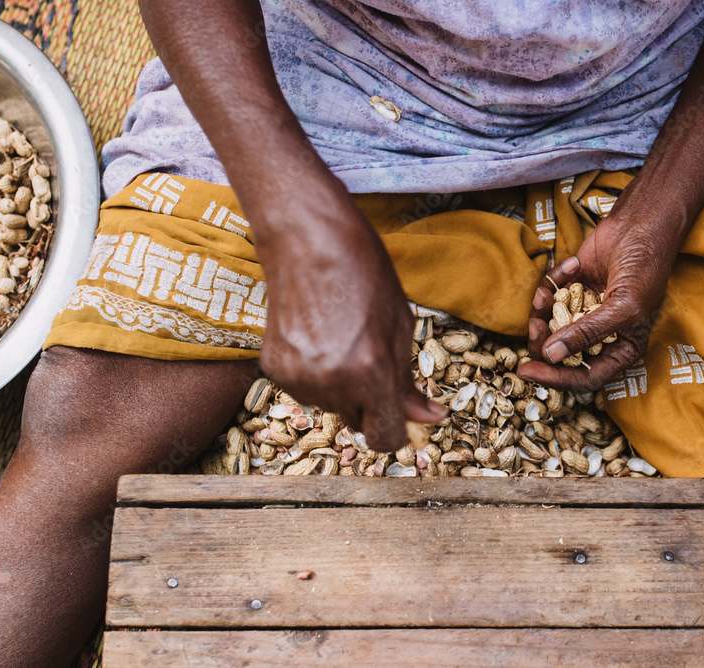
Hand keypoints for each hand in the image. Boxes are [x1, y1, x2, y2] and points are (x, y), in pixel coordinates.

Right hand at [255, 176, 446, 451]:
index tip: (396, 413)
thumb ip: (409, 381)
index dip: (395, 429)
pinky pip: (304, 390)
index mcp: (370, 372)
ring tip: (338, 338)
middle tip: (367, 355)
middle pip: (358, 423)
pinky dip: (314, 374)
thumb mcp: (401, 326)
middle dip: (368, 401)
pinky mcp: (274, 369)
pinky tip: (316, 337)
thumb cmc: (363, 273)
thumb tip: (429, 419)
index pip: (385, 438)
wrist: (306, 239)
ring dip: (340, 386)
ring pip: (331, 406)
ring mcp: (298, 378)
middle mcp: (332, 383)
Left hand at [518, 193, 682, 391]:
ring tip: (544, 293)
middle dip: (543, 342)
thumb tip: (551, 355)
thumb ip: (588, 333)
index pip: (585, 376)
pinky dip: (552, 282)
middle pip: (560, 354)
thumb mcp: (623, 306)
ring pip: (549, 326)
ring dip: (541, 311)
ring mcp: (583, 312)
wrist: (643, 224)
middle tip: (535, 326)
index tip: (527, 370)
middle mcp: (600, 334)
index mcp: (621, 348)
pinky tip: (571, 264)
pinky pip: (549, 296)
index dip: (556, 378)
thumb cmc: (645, 268)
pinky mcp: (570, 289)